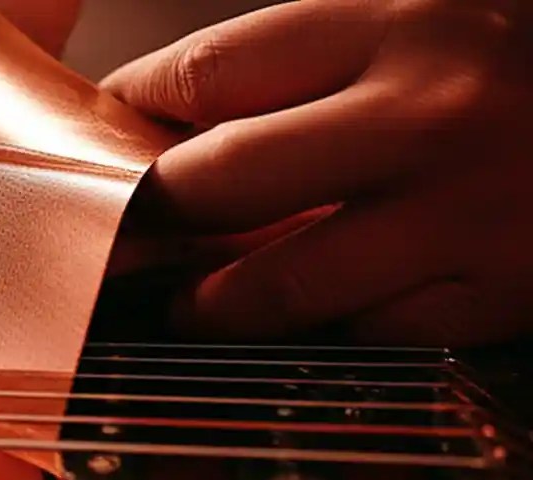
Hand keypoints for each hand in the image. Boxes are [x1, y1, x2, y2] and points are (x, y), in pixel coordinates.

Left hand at [102, 0, 532, 346]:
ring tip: (184, 305)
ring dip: (210, 304)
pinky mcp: (499, 289)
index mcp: (396, 20)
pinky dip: (326, 331)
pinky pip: (373, 331)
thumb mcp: (429, 11)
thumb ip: (316, 60)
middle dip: (143, 222)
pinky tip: (302, 324)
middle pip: (215, 183)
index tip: (101, 139)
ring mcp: (460, 212)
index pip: (206, 72)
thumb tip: (190, 116)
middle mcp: (421, 115)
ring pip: (279, 285)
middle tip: (112, 240)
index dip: (129, 113)